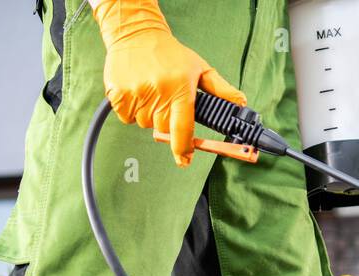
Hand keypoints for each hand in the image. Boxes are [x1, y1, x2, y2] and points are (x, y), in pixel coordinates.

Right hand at [93, 0, 245, 166]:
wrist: (136, 33)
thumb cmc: (170, 54)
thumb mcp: (200, 68)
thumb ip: (220, 89)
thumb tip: (240, 104)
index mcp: (180, 89)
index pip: (182, 128)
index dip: (183, 148)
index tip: (184, 159)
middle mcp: (158, 93)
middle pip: (164, 129)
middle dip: (167, 121)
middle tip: (167, 101)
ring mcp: (136, 94)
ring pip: (145, 124)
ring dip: (149, 115)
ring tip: (152, 92)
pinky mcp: (118, 95)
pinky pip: (127, 118)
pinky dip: (132, 110)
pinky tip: (138, 91)